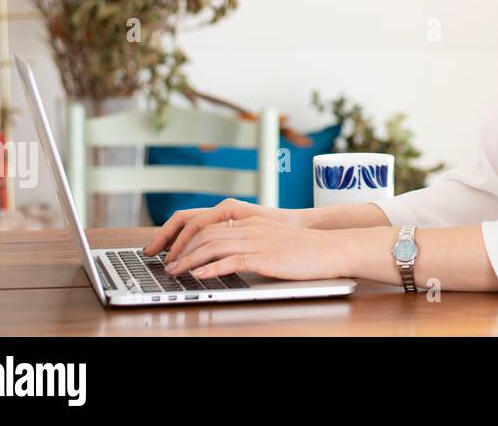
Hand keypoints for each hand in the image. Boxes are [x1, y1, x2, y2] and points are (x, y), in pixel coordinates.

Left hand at [143, 197, 312, 264]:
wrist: (333, 248)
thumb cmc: (305, 248)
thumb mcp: (272, 240)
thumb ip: (248, 242)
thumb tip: (223, 256)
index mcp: (249, 221)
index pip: (205, 222)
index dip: (181, 235)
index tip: (166, 250)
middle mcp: (250, 227)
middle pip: (203, 232)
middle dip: (178, 248)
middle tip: (164, 265)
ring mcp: (258, 241)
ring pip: (213, 245)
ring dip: (188, 260)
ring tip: (174, 272)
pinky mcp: (267, 257)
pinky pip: (233, 261)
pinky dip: (212, 269)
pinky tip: (200, 276)